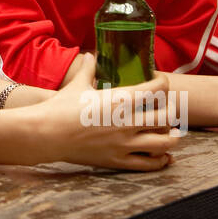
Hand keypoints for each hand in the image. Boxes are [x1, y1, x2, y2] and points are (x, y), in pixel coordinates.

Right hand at [22, 54, 180, 170]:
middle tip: (168, 107)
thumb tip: (91, 55)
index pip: (158, 88)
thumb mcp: (77, 85)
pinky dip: (160, 160)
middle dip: (172, 110)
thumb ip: (89, 69)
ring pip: (164, 142)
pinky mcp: (117, 160)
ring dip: (172, 136)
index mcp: (119, 99)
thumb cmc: (60, 106)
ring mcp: (123, 143)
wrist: (45, 133)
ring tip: (170, 132)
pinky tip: (163, 155)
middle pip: (167, 115)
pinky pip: (149, 164)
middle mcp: (126, 121)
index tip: (161, 81)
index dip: (164, 82)